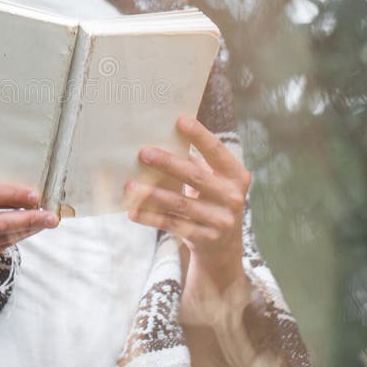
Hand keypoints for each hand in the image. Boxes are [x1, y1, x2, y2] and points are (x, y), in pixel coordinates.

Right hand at [0, 183, 58, 293]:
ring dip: (28, 230)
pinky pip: (0, 249)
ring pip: (2, 238)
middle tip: (51, 216)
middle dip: (29, 218)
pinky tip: (30, 230)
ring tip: (46, 221)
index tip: (35, 195)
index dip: (13, 194)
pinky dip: (19, 238)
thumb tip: (25, 192)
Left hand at [125, 116, 251, 313]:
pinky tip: (132, 210)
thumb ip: (197, 163)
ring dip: (152, 193)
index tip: (180, 120)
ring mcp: (220, 220)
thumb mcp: (214, 181)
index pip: (217, 152)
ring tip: (130, 184)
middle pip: (195, 176)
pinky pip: (172, 225)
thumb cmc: (212, 200)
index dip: (199, 136)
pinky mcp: (205, 238)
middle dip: (168, 163)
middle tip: (144, 153)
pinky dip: (150, 217)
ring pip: (180, 203)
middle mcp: (232, 197)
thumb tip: (162, 139)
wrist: (223, 246)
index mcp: (236, 176)